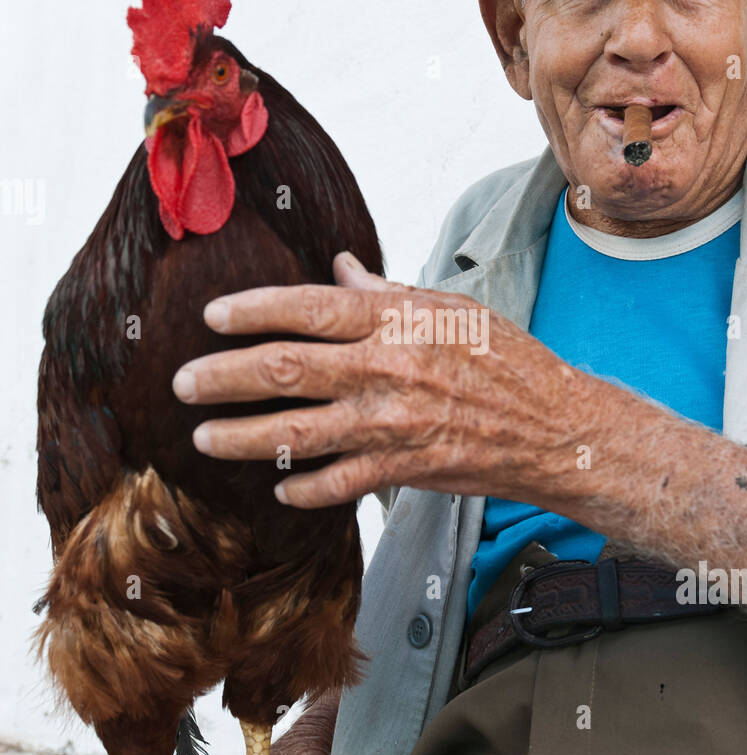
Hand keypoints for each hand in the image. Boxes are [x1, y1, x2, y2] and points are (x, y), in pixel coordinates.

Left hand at [172, 251, 586, 509]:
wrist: (555, 429)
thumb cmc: (507, 361)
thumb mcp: (452, 309)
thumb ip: (388, 294)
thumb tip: (341, 268)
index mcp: (397, 321)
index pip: (308, 309)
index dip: (252, 311)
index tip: (212, 317)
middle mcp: (387, 369)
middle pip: (285, 369)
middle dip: (224, 376)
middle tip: (184, 382)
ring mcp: (391, 424)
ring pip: (296, 432)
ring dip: (242, 436)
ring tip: (204, 437)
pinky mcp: (401, 469)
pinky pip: (334, 482)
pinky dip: (301, 486)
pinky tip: (278, 485)